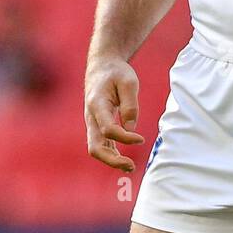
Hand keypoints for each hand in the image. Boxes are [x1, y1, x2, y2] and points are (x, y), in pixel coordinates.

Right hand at [84, 55, 144, 171]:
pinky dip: (111, 154)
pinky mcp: (97, 125)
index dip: (125, 137)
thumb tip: (131, 129)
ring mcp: (92, 122)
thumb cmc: (116, 73)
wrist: (102, 66)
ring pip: (96, 148)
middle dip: (112, 160)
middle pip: (95, 146)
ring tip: (131, 167)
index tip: (141, 139)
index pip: (108, 129)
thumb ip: (130, 105)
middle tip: (132, 165)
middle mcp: (91, 116)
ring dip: (111, 160)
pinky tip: (124, 160)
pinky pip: (101, 144)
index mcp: (97, 104)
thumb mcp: (128, 82)